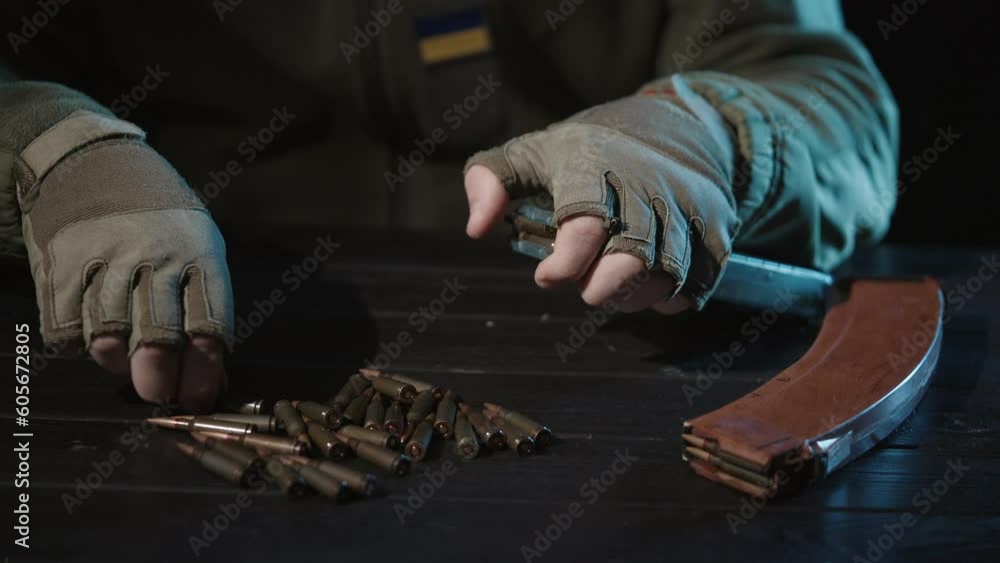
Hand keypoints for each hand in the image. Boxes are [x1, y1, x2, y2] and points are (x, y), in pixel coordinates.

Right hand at [16, 112, 233, 410]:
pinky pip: (66, 322)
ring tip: (120, 361)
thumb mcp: (197, 244)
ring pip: (108, 332)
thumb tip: (211, 376)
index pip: (209, 322)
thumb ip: (203, 307)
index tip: (198, 396)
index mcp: (199, 255)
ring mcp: (107, 259)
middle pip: (158, 332)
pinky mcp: (64, 262)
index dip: (204, 368)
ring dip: (115, 358)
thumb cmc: (159, 217)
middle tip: (157, 394)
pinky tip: (88, 332)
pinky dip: (76, 338)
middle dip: (158, 374)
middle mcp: (156, 257)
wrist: (93, 161)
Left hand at [463, 81, 739, 313]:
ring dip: (632, 296)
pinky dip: (668, 296)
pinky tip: (646, 284)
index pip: (585, 223)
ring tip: (610, 285)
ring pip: (666, 275)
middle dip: (601, 287)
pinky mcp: (716, 231)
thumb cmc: (587, 153)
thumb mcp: (530, 153)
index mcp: (594, 165)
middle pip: (632, 258)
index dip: (564, 263)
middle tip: (586, 284)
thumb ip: (489, 181)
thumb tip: (477, 228)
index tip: (547, 275)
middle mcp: (647, 186)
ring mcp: (688, 209)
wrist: (676, 128)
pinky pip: (698, 284)